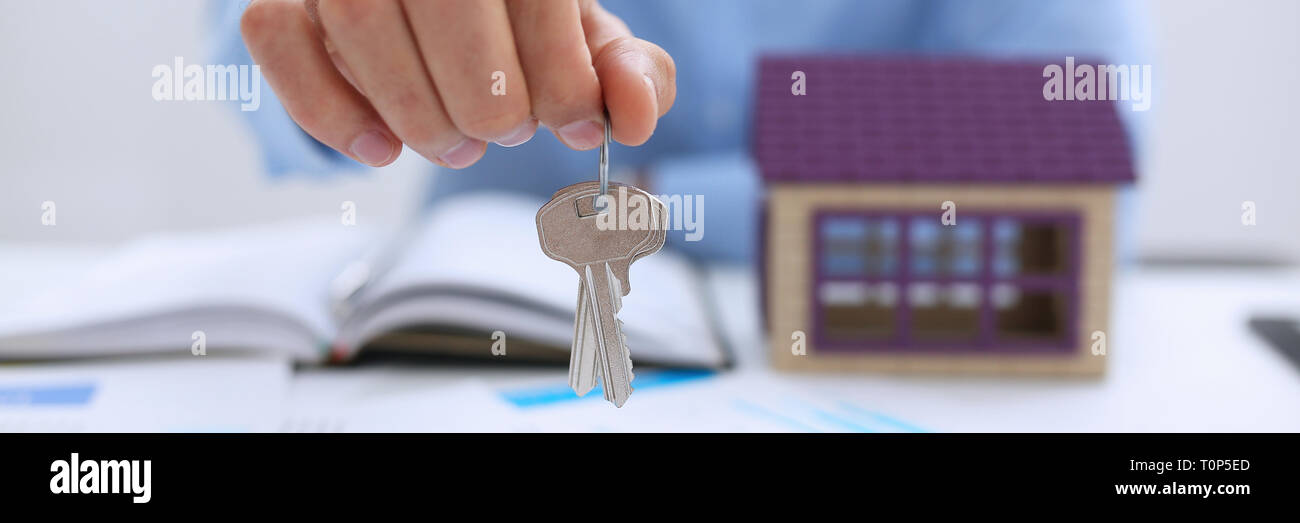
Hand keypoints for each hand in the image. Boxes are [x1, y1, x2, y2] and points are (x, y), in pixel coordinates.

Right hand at [240, 0, 675, 167]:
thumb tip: (633, 115)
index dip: (561, 70)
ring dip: (419, 112)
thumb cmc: (517, 29)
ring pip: (360, 20)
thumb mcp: (579, 43)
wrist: (430, 18)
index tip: (574, 122)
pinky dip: (330, 112)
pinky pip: (277, 39)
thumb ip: (622, 73)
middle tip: (506, 133)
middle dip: (489, 98)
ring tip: (457, 146)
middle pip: (446, 3)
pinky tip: (382, 150)